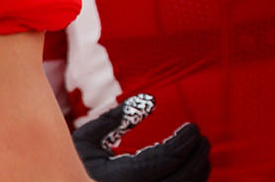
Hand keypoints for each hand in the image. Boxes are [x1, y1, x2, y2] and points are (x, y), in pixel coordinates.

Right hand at [73, 94, 211, 181]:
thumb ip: (114, 119)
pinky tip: (189, 169)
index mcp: (116, 180)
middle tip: (202, 139)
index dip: (183, 143)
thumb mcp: (85, 141)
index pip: (163, 161)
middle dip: (197, 157)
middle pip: (180, 180)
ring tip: (199, 151)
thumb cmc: (72, 165)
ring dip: (197, 172)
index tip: (193, 128)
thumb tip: (149, 100)